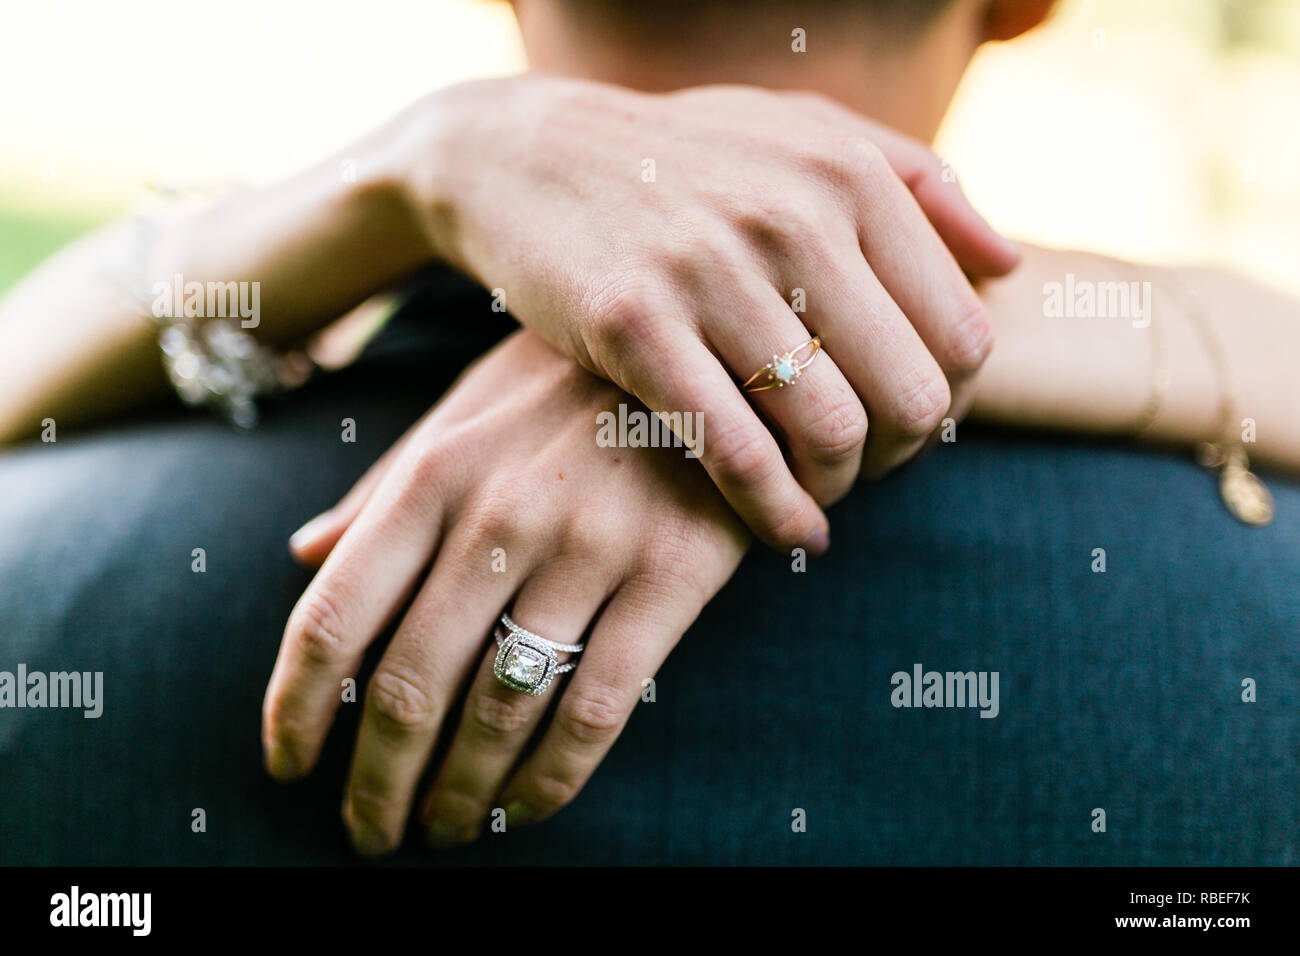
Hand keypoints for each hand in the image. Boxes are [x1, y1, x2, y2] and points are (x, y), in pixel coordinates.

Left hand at [262, 330, 749, 853]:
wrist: (709, 357)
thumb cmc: (565, 390)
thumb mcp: (465, 414)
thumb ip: (383, 488)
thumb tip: (303, 554)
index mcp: (433, 475)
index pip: (335, 617)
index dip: (295, 708)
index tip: (286, 766)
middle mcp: (499, 515)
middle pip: (409, 686)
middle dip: (377, 781)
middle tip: (370, 833)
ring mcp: (589, 547)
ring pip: (500, 711)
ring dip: (461, 793)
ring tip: (445, 830)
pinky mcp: (670, 577)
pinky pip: (596, 709)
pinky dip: (552, 779)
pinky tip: (525, 810)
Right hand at [408, 74, 1018, 552]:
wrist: (525, 155)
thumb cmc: (682, 160)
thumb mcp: (804, 132)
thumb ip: (921, 185)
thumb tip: (1008, 266)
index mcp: (849, 174)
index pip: (963, 333)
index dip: (951, 404)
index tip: (907, 426)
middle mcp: (792, 216)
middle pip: (913, 395)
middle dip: (903, 459)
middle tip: (866, 472)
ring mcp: (710, 271)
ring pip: (831, 431)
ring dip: (839, 490)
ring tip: (821, 496)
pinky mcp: (634, 325)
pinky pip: (737, 453)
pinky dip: (776, 513)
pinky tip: (787, 532)